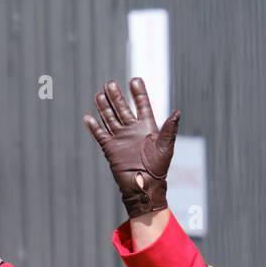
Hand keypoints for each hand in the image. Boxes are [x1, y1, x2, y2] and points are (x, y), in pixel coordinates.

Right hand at [83, 77, 180, 219]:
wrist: (144, 186)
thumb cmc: (158, 169)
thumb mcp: (165, 147)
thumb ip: (170, 129)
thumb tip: (178, 112)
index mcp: (147, 127)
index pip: (142, 105)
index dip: (138, 93)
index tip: (134, 80)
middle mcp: (133, 130)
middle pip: (122, 108)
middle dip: (116, 96)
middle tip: (110, 83)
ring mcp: (121, 138)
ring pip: (110, 117)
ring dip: (104, 106)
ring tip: (99, 94)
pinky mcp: (110, 148)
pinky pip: (100, 134)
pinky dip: (93, 126)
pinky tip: (88, 117)